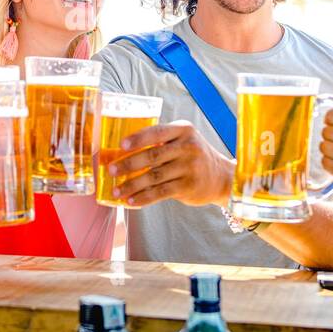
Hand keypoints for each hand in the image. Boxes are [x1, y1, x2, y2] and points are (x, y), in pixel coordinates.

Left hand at [105, 121, 232, 207]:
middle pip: (152, 155)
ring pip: (154, 177)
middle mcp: (188, 147)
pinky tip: (131, 201)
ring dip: (132, 185)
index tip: (121, 146)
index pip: (157, 132)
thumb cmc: (193, 156)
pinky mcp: (188, 186)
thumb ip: (161, 141)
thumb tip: (121, 152)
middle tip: (110, 170)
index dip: (138, 139)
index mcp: (183, 130)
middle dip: (128, 164)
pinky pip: (161, 193)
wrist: (221, 177)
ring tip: (116, 191)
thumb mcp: (183, 140)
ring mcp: (190, 167)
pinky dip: (144, 198)